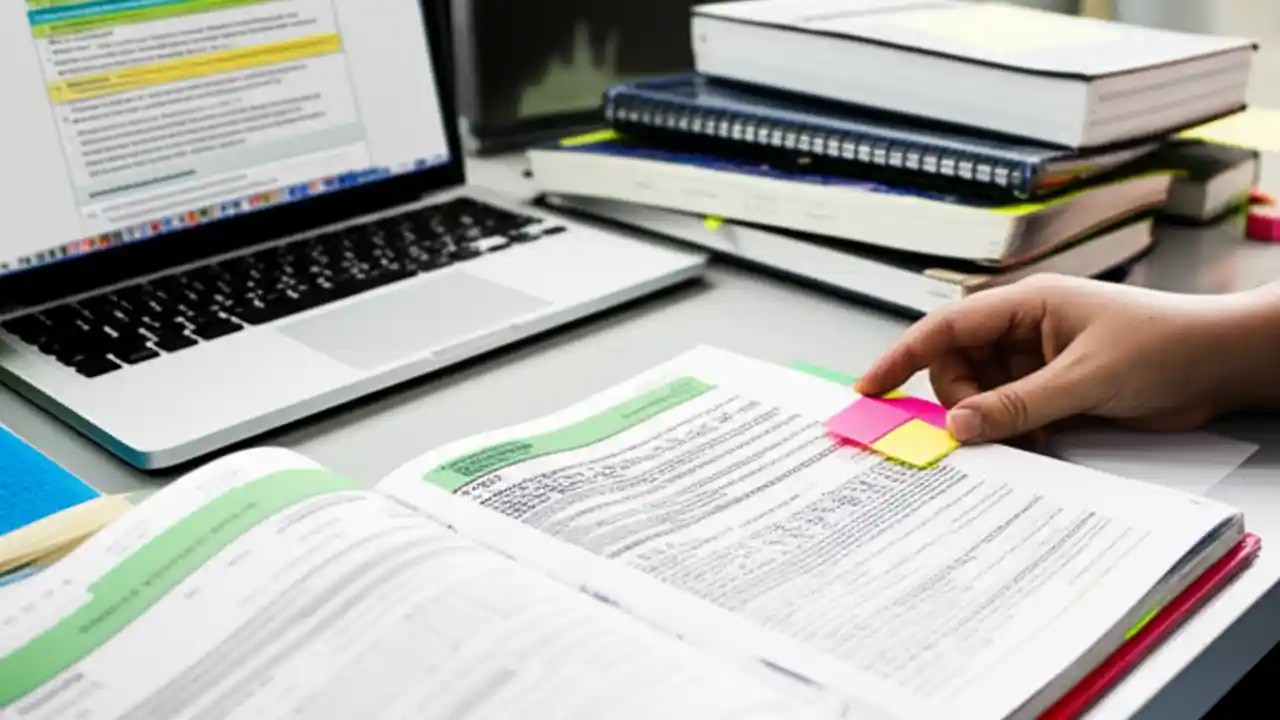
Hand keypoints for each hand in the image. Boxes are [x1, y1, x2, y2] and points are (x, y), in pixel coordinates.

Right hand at [856, 275, 1279, 443]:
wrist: (1222, 365)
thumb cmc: (1164, 346)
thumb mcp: (1086, 378)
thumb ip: (1019, 404)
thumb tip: (958, 427)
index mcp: (1026, 306)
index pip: (946, 328)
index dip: (902, 356)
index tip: (869, 387)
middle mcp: (1024, 331)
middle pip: (957, 369)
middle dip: (958, 403)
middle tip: (972, 435)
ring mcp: (1038, 363)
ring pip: (981, 396)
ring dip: (988, 422)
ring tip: (1022, 438)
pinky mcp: (1055, 392)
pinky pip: (1010, 415)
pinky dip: (1011, 433)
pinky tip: (1036, 442)